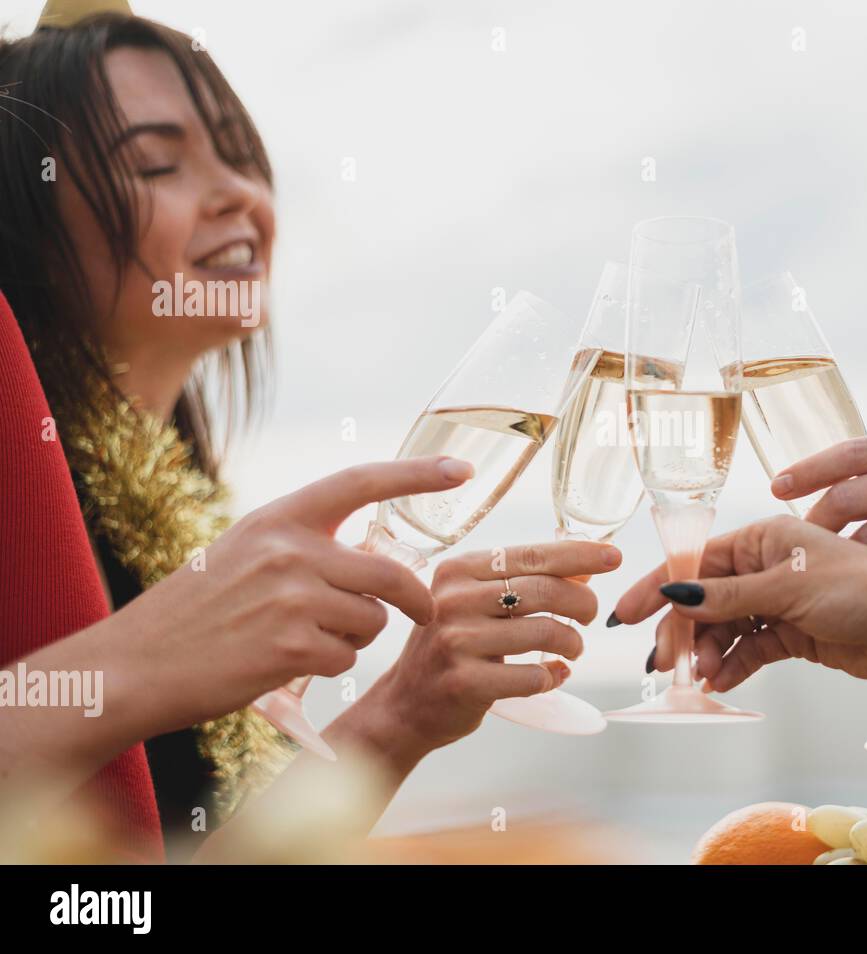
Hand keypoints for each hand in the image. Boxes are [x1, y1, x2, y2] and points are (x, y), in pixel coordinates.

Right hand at [116, 456, 472, 729]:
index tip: (461, 468)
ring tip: (310, 641)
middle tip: (424, 613)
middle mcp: (290, 550)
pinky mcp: (292, 647)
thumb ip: (305, 546)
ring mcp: (292, 598)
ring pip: (372, 620)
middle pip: (389, 572)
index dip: (416, 474)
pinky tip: (291, 664)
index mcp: (279, 518)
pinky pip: (348, 658)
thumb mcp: (244, 553)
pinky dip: (332, 666)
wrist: (135, 665)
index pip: (361, 481)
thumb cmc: (195, 612)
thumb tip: (376, 558)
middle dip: (415, 598)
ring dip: (357, 638)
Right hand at [370, 539, 621, 754]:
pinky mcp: (464, 682)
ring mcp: (456, 641)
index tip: (612, 556)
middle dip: (582, 602)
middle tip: (590, 615)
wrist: (405, 704)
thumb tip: (586, 567)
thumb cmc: (452, 647)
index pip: (531, 554)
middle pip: (544, 590)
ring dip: (571, 642)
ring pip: (544, 631)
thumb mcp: (479, 604)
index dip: (578, 554)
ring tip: (571, 649)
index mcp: (459, 571)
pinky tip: (550, 676)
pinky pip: (532, 676)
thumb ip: (525, 582)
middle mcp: (453, 600)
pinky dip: (551, 677)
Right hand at [613, 515, 866, 690]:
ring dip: (707, 653)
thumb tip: (674, 594)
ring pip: (724, 629)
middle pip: (705, 599)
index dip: (657, 588)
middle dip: (682, 631)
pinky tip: (719, 682)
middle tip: (665, 664)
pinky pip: (749, 650)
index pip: (696, 562)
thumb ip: (728, 596)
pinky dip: (733, 665)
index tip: (625, 615)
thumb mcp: (790, 588)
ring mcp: (780, 603)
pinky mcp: (795, 636)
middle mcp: (768, 567)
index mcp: (766, 538)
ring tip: (700, 677)